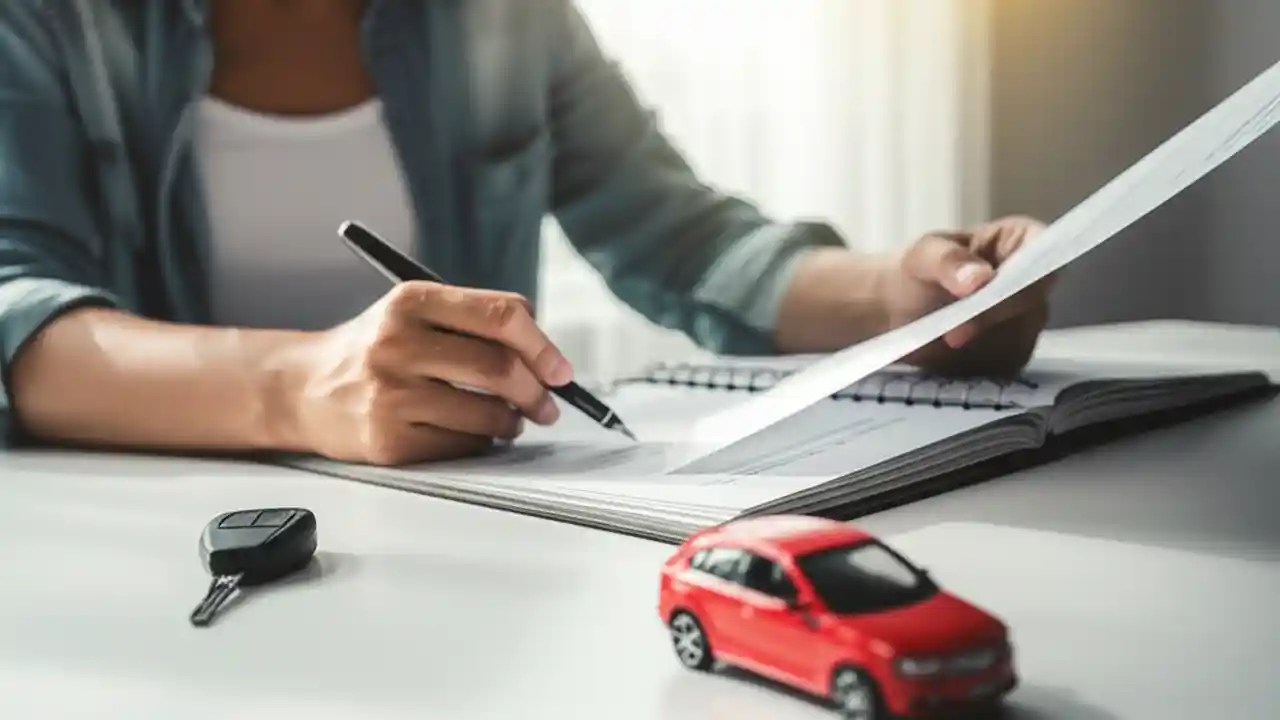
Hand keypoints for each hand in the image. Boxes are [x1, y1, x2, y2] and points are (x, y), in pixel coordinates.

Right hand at [279, 282, 571, 464]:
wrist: (303, 389)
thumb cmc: (377, 350)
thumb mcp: (415, 313)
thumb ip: (476, 321)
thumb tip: (546, 355)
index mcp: (412, 301)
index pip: (500, 315)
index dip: (542, 345)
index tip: (561, 370)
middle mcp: (397, 343)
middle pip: (499, 368)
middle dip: (537, 392)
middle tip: (547, 405)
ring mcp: (390, 395)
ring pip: (487, 414)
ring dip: (512, 421)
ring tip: (508, 419)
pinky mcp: (388, 441)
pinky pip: (463, 447)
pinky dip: (481, 443)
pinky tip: (471, 433)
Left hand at [884, 216, 1053, 375]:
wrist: (898, 311)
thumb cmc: (917, 272)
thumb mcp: (923, 256)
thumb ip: (949, 261)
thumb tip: (980, 279)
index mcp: (1024, 240)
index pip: (1046, 254)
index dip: (1028, 274)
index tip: (992, 290)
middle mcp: (1035, 282)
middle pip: (1035, 301)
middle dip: (993, 316)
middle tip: (954, 330)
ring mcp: (1028, 322)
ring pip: (1020, 338)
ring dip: (980, 343)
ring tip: (945, 336)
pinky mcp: (1014, 355)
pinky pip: (1003, 364)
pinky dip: (974, 362)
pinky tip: (949, 353)